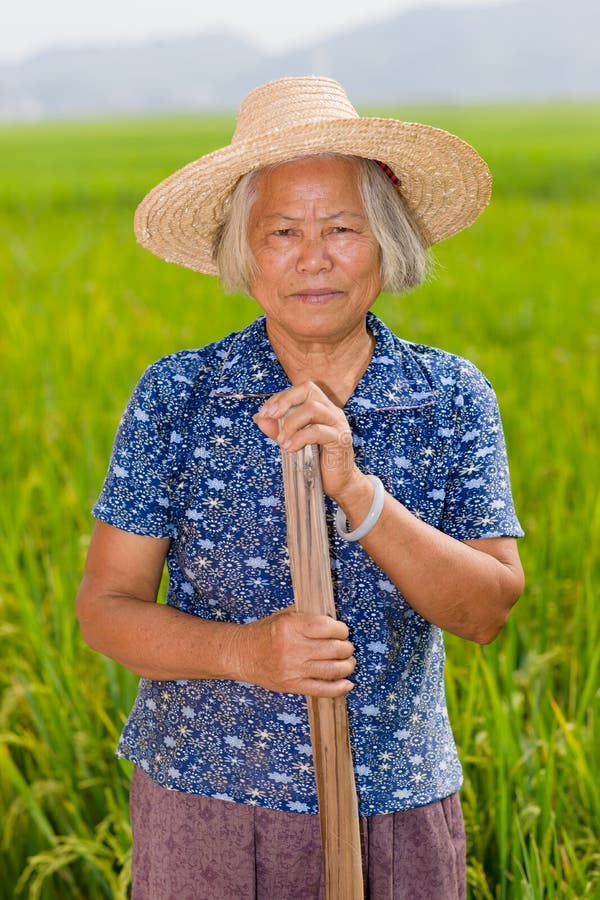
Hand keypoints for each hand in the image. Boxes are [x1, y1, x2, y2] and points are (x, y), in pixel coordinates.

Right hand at [237, 607, 355, 696]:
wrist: (241, 654)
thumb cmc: (264, 633)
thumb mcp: (284, 616)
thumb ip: (307, 616)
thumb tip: (335, 619)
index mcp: (291, 626)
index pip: (328, 627)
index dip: (341, 629)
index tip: (342, 631)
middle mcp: (292, 647)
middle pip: (334, 649)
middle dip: (347, 648)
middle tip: (347, 647)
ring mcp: (292, 669)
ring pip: (332, 669)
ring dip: (347, 666)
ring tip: (348, 662)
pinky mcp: (292, 685)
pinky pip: (322, 689)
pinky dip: (339, 688)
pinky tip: (347, 684)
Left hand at [254, 381, 361, 500]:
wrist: (340, 484)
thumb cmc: (318, 462)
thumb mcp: (293, 442)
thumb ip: (278, 430)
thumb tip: (259, 418)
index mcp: (323, 408)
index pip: (301, 390)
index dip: (280, 397)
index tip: (264, 413)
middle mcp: (332, 411)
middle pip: (308, 389)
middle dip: (285, 400)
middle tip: (271, 416)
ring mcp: (338, 424)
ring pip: (312, 409)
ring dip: (290, 423)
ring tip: (282, 441)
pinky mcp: (340, 440)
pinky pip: (317, 431)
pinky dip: (299, 438)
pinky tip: (290, 449)